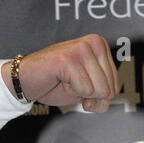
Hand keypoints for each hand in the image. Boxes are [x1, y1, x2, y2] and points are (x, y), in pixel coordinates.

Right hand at [1, 35, 118, 111]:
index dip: (97, 95)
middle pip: (109, 90)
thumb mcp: (89, 93)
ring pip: (99, 91)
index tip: (80, 84)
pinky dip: (70, 91)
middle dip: (89, 95)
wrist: (28, 81)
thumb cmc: (57, 84)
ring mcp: (81, 48)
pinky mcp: (68, 59)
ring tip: (65, 79)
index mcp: (101, 46)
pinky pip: (84, 90)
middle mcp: (94, 42)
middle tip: (71, 82)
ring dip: (79, 92)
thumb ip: (103, 98)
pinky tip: (60, 78)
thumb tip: (101, 99)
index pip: (115, 86)